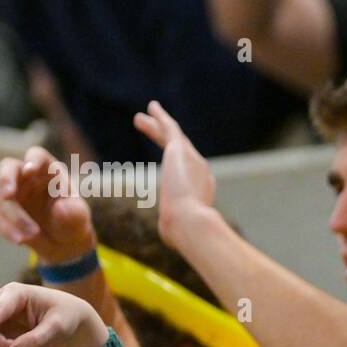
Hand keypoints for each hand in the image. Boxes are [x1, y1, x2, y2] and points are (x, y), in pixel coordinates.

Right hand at [0, 147, 94, 263]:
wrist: (62, 242)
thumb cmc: (73, 221)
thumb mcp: (79, 218)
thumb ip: (74, 211)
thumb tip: (61, 207)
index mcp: (49, 171)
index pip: (37, 156)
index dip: (33, 160)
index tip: (30, 170)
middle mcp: (27, 177)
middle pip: (8, 167)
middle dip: (6, 178)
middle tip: (8, 195)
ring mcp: (12, 192)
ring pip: (2, 197)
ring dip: (15, 217)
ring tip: (33, 235)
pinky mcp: (2, 209)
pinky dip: (6, 228)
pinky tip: (20, 241)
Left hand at [133, 101, 217, 248]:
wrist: (191, 223)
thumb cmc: (184, 233)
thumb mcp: (177, 232)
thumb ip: (174, 230)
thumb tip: (170, 238)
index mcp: (202, 188)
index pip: (188, 170)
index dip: (177, 162)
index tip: (169, 156)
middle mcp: (200, 170)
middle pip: (181, 149)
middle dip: (167, 138)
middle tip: (154, 127)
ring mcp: (192, 158)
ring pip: (173, 136)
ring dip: (158, 125)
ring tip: (144, 115)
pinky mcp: (180, 150)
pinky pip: (168, 128)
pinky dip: (160, 118)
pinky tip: (151, 108)